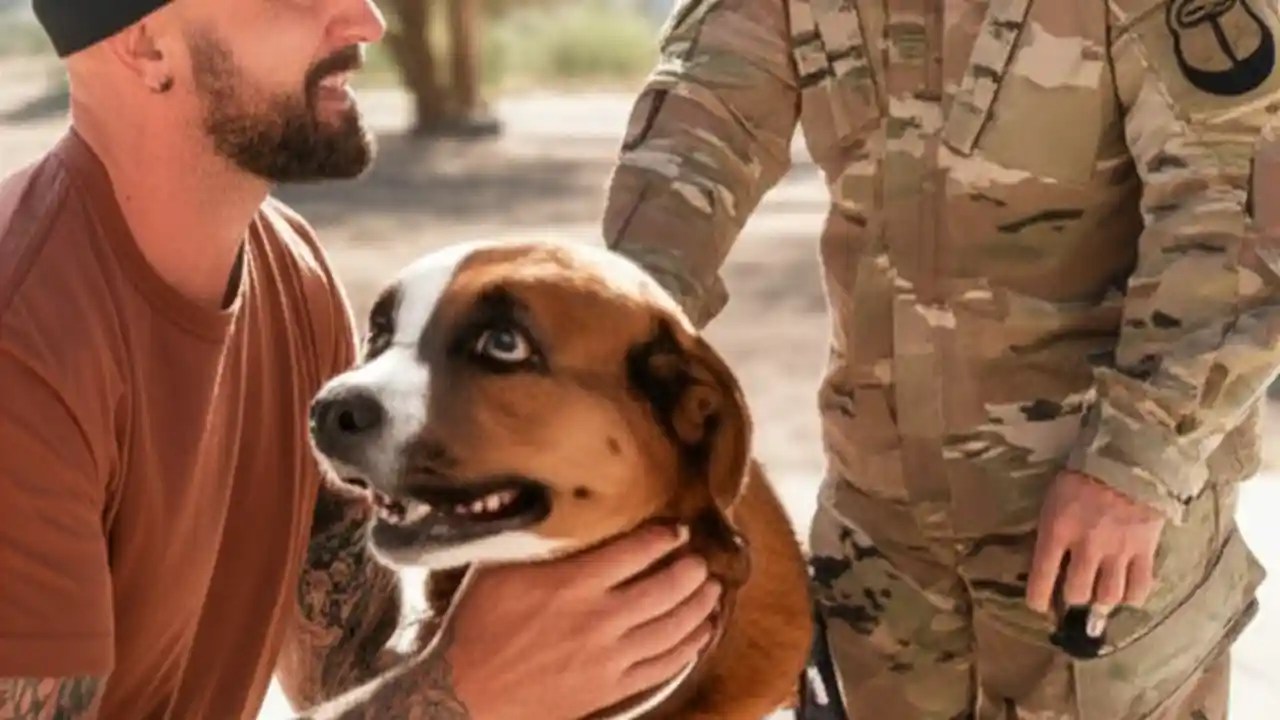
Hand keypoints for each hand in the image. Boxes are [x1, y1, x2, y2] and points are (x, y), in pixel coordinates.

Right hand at [443, 525, 721, 719]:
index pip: (637, 551)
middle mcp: (599, 618)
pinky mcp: (610, 689)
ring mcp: (609, 657)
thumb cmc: (474, 627)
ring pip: (673, 629)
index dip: (665, 538)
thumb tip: (543, 499)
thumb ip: (532, 538)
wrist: (462, 693)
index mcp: (573, 583)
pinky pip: (663, 667)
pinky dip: (688, 649)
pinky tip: (699, 637)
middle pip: (667, 588)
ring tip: (711, 591)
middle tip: (701, 561)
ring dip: (699, 607)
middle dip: (692, 571)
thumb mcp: (496, 568)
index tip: (677, 531)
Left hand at [1026, 471, 1164, 616]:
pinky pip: (1140, 587)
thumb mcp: (1053, 499)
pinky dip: (1132, 596)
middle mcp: (1087, 546)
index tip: (1039, 606)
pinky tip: (1126, 594)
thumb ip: (1051, 531)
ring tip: (1099, 597)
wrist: (1129, 458)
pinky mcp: (1146, 550)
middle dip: (1072, 598)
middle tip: (1074, 595)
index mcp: (1057, 530)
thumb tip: (1048, 561)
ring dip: (1101, 601)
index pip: (1042, 576)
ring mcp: (1118, 550)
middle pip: (1077, 593)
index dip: (1038, 598)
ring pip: (1108, 596)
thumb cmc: (1082, 476)